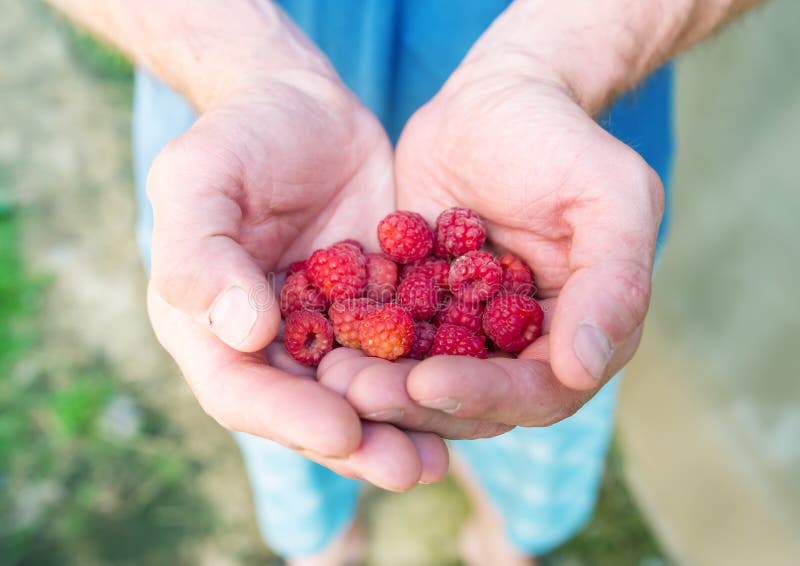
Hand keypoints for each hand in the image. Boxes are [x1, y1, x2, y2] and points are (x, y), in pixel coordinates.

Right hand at [146, 72, 447, 489]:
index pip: (240, 390)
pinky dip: (430, 378)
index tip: (341, 432)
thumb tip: (243, 331)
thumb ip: (201, 255)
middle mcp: (269, 343)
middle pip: (306, 411)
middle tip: (407, 469)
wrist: (303, 107)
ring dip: (400, 429)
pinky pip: (402, 353)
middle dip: (358, 444)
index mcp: (210, 326)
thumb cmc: (238, 137)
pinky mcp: (378, 309)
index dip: (288, 418)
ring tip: (440, 460)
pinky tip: (470, 397)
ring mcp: (327, 330)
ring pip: (359, 395)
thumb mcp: (199, 179)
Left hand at [323, 63, 662, 435]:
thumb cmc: (561, 140)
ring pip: (424, 380)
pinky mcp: (422, 307)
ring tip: (329, 373)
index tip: (424, 382)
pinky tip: (316, 342)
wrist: (494, 101)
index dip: (485, 396)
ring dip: (380, 385)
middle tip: (356, 389)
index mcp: (582, 332)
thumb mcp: (609, 196)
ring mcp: (469, 330)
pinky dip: (359, 346)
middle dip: (415, 402)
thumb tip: (585, 367)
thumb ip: (614, 281)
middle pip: (474, 402)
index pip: (540, 391)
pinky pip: (390, 339)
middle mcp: (525, 345)